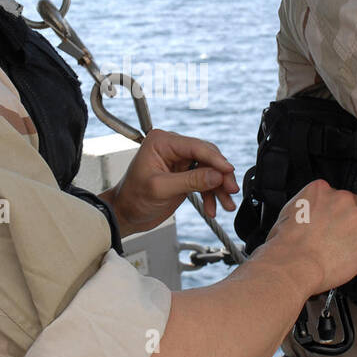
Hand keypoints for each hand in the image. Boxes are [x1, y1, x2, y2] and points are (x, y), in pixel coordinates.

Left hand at [99, 128, 238, 236]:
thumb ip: (190, 181)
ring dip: (219, 187)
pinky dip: (212, 194)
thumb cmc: (132, 198)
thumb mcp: (161, 189)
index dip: (215, 160)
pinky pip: (206, 181)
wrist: (125, 214)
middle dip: (221, 175)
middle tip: (230, 191)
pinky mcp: (185, 175)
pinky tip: (213, 208)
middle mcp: (172, 148)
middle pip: (207, 157)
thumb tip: (217, 175)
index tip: (228, 171)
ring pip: (210, 170)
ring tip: (227, 204)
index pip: (196, 146)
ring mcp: (180, 161)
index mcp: (162, 142)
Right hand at [257, 179, 356, 295]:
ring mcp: (356, 220)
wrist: (294, 264)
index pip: (332, 195)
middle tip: (328, 238)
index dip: (329, 210)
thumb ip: (307, 207)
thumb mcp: (288, 213)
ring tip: (330, 252)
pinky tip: (335, 261)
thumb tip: (310, 217)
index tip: (325, 221)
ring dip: (349, 239)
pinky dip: (352, 256)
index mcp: (320, 189)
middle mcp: (342, 200)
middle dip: (342, 222)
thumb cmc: (285, 243)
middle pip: (350, 207)